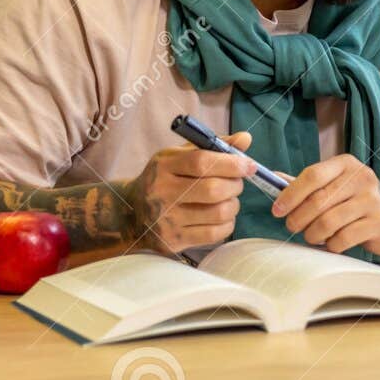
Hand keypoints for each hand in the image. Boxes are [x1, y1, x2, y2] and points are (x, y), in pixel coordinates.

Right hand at [130, 131, 253, 253]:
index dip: (231, 163)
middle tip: (237, 183)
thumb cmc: (165, 179)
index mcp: (164, 166)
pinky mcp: (173, 241)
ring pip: (219, 213)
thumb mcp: (180, 156)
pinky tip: (222, 216)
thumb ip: (214, 146)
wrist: (131, 213)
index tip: (248, 165)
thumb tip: (246, 139)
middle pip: (213, 190)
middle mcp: (162, 193)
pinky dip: (227, 224)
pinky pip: (215, 234)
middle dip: (235, 185)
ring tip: (228, 199)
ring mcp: (166, 219)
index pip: (201, 162)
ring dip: (233, 204)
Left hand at [271, 155, 379, 254]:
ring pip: (328, 222)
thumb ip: (305, 183)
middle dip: (298, 218)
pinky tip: (332, 242)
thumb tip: (272, 177)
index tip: (277, 210)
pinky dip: (331, 245)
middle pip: (318, 201)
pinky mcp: (379, 222)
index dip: (290, 194)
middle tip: (292, 227)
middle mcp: (361, 177)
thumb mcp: (334, 185)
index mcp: (346, 164)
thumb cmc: (355, 200)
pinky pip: (343, 239)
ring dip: (313, 234)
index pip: (312, 175)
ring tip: (312, 236)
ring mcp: (372, 200)